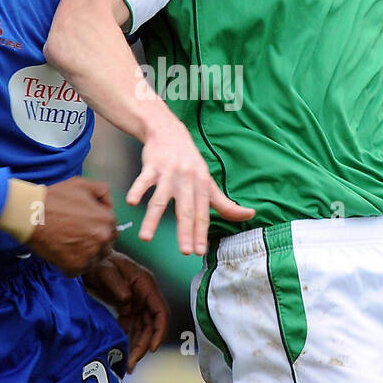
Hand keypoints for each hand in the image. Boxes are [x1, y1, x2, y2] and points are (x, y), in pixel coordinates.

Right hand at [28, 176, 116, 275]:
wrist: (30, 213)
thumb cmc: (53, 198)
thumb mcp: (82, 184)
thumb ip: (103, 192)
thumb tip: (110, 206)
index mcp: (108, 220)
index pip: (111, 230)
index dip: (97, 229)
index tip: (83, 227)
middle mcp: (103, 238)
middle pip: (105, 247)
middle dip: (92, 243)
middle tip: (74, 236)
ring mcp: (90, 254)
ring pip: (92, 260)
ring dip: (82, 255)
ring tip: (66, 243)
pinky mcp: (74, 267)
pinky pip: (77, 270)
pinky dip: (68, 264)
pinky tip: (59, 251)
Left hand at [81, 250, 168, 370]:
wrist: (89, 259)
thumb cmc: (99, 261)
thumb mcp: (106, 271)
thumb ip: (117, 285)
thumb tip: (127, 300)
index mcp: (145, 285)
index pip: (160, 312)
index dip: (159, 332)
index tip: (152, 348)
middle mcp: (144, 294)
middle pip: (151, 324)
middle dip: (144, 344)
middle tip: (133, 362)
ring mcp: (136, 300)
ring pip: (142, 327)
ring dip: (137, 344)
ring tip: (128, 363)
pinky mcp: (127, 305)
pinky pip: (131, 324)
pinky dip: (128, 336)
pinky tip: (121, 347)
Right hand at [128, 116, 252, 255]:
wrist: (169, 131)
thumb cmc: (190, 161)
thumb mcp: (208, 181)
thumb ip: (225, 203)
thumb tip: (250, 215)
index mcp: (202, 186)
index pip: (202, 214)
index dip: (201, 233)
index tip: (199, 251)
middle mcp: (187, 180)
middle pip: (185, 209)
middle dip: (185, 231)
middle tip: (184, 251)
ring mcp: (168, 173)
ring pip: (160, 199)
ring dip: (152, 219)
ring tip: (145, 238)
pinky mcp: (151, 165)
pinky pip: (143, 180)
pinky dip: (137, 190)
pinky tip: (132, 203)